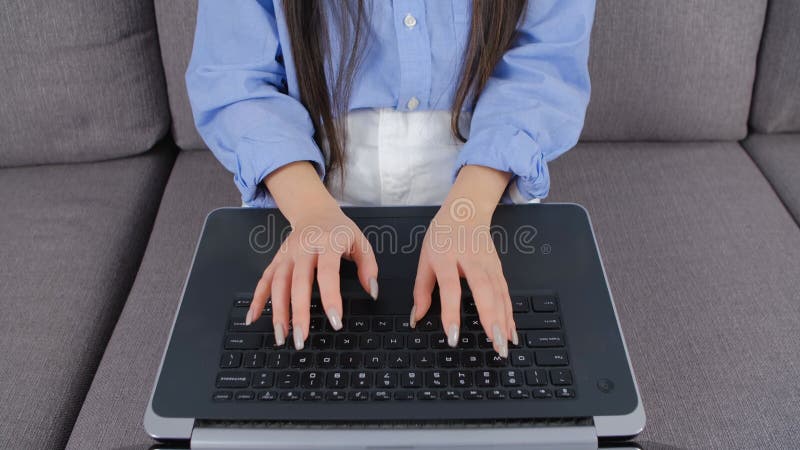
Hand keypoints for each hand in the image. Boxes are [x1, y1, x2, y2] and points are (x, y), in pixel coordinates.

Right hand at [245, 162, 378, 349]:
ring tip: (281, 336)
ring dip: (277, 311)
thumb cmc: (339, 230)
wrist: (314, 210)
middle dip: (298, 313)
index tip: (335, 322)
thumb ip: (369, 266)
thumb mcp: (361, 242)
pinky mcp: (276, 259)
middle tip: (301, 338)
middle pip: (298, 282)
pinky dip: (257, 299)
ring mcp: (287, 254)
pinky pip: (264, 279)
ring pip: (278, 283)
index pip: (328, 273)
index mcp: (328, 242)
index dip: (331, 298)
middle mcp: (304, 248)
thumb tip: (372, 291)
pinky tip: (253, 318)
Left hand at [411, 198, 517, 356]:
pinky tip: (511, 332)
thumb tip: (416, 317)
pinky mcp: (499, 268)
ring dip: (504, 320)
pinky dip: (510, 313)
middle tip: (494, 344)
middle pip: (484, 290)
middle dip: (490, 318)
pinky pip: (505, 293)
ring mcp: (488, 263)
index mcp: (446, 257)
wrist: (466, 210)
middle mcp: (471, 260)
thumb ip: (421, 290)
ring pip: (499, 293)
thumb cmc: (442, 235)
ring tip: (504, 345)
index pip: (450, 287)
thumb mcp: (425, 258)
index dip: (451, 312)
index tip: (452, 335)